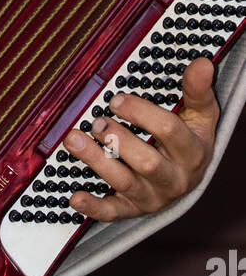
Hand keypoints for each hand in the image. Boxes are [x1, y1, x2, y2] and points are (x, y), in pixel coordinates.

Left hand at [63, 57, 218, 220]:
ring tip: (73, 140)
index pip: (168, 131)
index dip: (140, 113)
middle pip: (147, 162)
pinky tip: (74, 197)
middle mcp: (173, 178)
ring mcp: (153, 196)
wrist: (192, 177)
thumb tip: (202, 63)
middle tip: (97, 121)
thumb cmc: (191, 138)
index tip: (116, 99)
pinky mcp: (134, 208)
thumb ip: (197, 90)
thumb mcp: (201, 114)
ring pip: (125, 183)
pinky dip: (93, 207)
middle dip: (119, 140)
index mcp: (191, 152)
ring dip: (97, 161)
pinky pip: (113, 212)